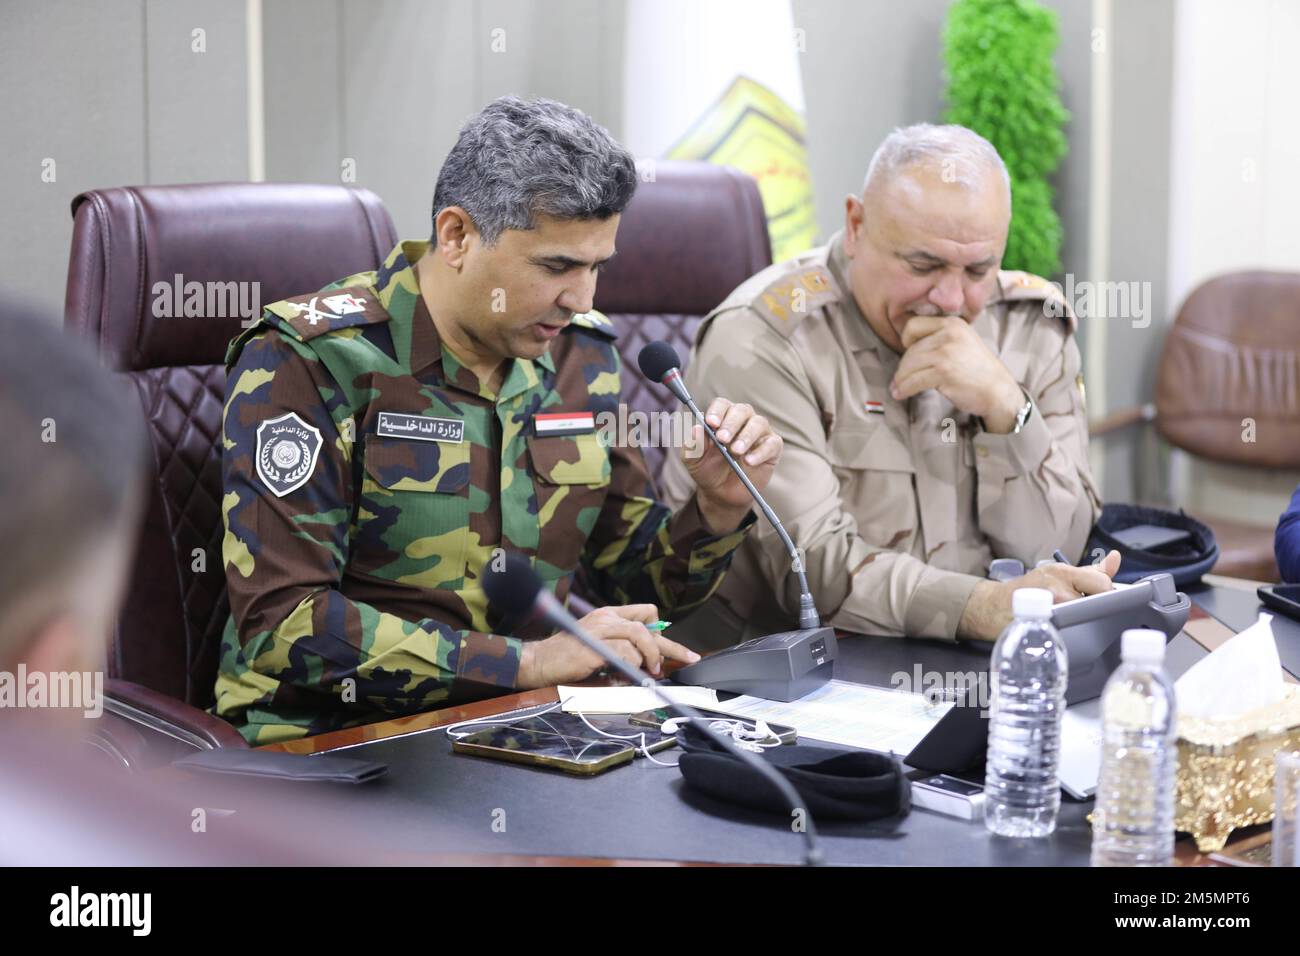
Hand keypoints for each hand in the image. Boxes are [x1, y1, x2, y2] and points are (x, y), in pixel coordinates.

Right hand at [516, 604, 700, 686]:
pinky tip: (633, 673)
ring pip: (639, 636)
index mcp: (608, 615)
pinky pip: (625, 652)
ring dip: (650, 656)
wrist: (540, 661)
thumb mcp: (598, 645)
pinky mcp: (594, 646)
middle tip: (687, 658)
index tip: (672, 649)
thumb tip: (646, 660)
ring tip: (651, 671)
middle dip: (671, 645)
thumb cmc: (567, 657)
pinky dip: (634, 664)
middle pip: (648, 625)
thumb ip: (620, 646)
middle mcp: (606, 617)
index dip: (661, 630)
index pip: (645, 613)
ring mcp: (600, 630)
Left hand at [684, 397, 782, 532]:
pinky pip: (772, 444)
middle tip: (722, 439)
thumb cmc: (707, 469)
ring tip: (736, 451)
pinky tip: (749, 461)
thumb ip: (693, 445)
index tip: (710, 423)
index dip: (717, 411)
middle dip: (731, 423)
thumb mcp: (694, 460)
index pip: (722, 405)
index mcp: (722, 417)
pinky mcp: (772, 448)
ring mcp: (759, 433)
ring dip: (746, 436)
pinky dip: (761, 452)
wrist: (721, 493)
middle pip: (741, 410)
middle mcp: (743, 420)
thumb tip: (696, 429)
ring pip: (759, 423)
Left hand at [890, 315, 1025, 431]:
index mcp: (952, 323)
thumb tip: (905, 345)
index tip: (909, 353)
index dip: (906, 340)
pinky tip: (901, 394)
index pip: (913, 325)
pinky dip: (904, 389)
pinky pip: (913, 381)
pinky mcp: (944, 372)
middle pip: (910, 349)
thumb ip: (939, 337)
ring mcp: (947, 353)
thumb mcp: (961, 341)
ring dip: (901, 380)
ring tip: (898, 388)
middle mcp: (949, 334)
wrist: (997, 389)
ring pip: (909, 365)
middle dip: (903, 366)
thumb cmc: (976, 369)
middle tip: (900, 379)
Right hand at [958, 550, 1121, 640]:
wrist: (993, 606)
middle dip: (1096, 608)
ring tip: (1071, 619)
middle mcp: (1055, 585)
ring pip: (1084, 616)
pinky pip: (1069, 629)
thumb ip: (1090, 571)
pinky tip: (1062, 628)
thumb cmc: (1027, 591)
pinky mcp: (1041, 623)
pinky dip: (1070, 630)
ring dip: (1082, 619)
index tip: (1102, 600)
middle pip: (1096, 600)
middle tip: (1085, 612)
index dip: (1107, 594)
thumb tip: (1116, 558)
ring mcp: (1047, 605)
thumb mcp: (1058, 575)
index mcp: (1061, 571)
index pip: (1102, 582)